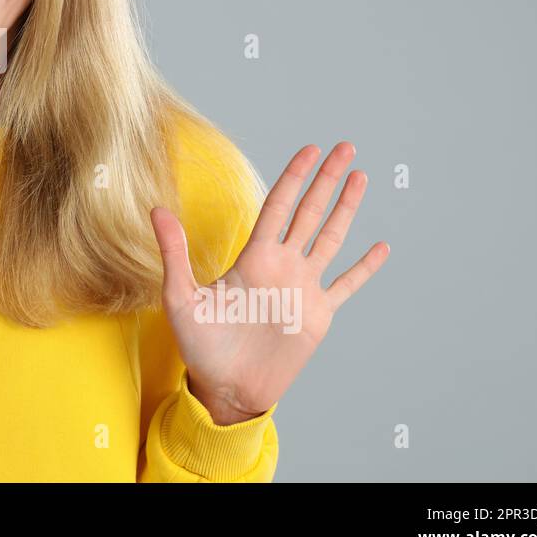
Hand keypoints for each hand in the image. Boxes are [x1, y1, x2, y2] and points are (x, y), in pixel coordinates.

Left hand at [151, 142, 389, 425]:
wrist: (226, 388)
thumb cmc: (200, 345)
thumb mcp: (181, 296)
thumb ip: (174, 252)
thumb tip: (156, 210)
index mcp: (253, 258)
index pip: (279, 206)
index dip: (295, 176)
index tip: (310, 149)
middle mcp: (282, 266)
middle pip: (309, 212)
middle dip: (327, 179)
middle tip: (346, 147)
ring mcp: (303, 288)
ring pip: (330, 238)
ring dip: (346, 208)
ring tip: (360, 178)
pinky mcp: (319, 315)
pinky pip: (347, 285)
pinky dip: (365, 268)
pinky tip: (380, 247)